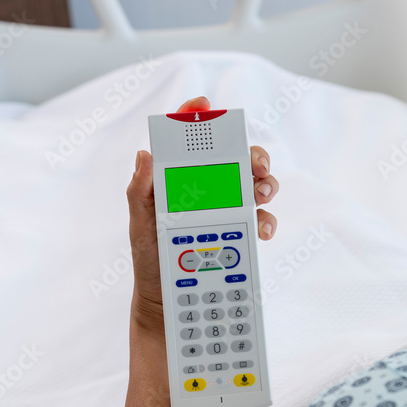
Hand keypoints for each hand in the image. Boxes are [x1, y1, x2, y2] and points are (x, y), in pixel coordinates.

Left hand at [127, 96, 277, 336]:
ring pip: (257, 185)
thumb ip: (140, 190)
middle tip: (254, 165)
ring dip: (267, 183)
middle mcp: (210, 190)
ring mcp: (229, 210)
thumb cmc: (150, 258)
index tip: (206, 105)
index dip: (196, 116)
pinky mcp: (242, 233)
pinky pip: (262, 219)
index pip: (190, 141)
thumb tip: (144, 154)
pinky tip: (261, 229)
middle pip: (237, 158)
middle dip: (252, 153)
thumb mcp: (139, 224)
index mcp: (181, 180)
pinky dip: (267, 220)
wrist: (168, 301)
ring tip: (261, 195)